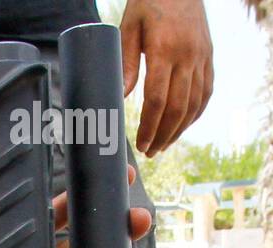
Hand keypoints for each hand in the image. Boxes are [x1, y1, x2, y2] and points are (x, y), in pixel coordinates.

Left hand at [120, 0, 213, 155]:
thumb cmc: (148, 4)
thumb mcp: (129, 28)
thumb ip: (125, 63)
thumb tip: (120, 99)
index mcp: (165, 50)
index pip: (157, 99)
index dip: (149, 127)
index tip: (140, 144)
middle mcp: (188, 56)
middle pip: (177, 108)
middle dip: (163, 135)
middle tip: (149, 152)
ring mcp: (202, 56)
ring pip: (194, 104)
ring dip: (179, 130)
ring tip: (163, 145)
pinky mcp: (208, 56)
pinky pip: (206, 92)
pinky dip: (195, 114)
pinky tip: (182, 126)